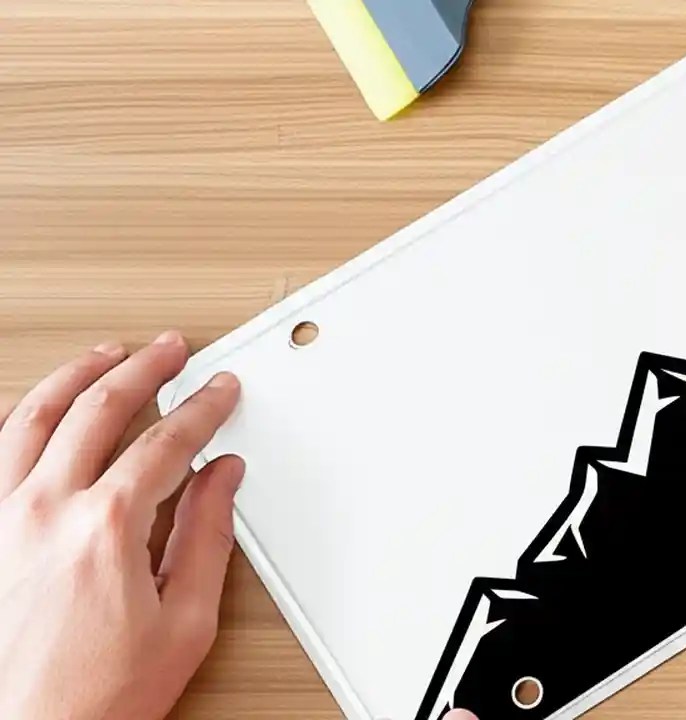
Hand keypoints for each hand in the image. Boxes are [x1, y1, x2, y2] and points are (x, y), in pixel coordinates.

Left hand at [0, 332, 243, 719]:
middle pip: (100, 409)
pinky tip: (38, 407)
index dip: (202, 408)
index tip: (219, 392)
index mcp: (107, 528)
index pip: (167, 441)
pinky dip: (22, 415)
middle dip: (144, 369)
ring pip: (35, 416)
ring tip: (105, 356)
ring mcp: (0, 517)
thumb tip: (221, 480)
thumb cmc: (95, 697)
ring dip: (77, 376)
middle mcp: (44, 510)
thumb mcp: (184, 623)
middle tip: (169, 351)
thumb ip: (206, 538)